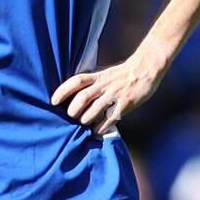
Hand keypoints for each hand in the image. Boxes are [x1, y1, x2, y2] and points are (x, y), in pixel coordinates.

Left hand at [51, 53, 165, 136]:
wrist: (146, 68)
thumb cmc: (122, 75)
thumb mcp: (104, 75)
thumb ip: (92, 85)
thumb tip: (75, 99)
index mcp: (98, 77)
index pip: (76, 81)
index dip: (62, 91)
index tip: (53, 101)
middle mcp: (104, 85)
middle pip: (82, 98)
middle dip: (73, 110)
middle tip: (72, 116)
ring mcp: (115, 94)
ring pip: (94, 110)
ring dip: (85, 120)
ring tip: (84, 124)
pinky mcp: (126, 103)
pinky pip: (110, 118)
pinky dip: (101, 127)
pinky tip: (97, 131)